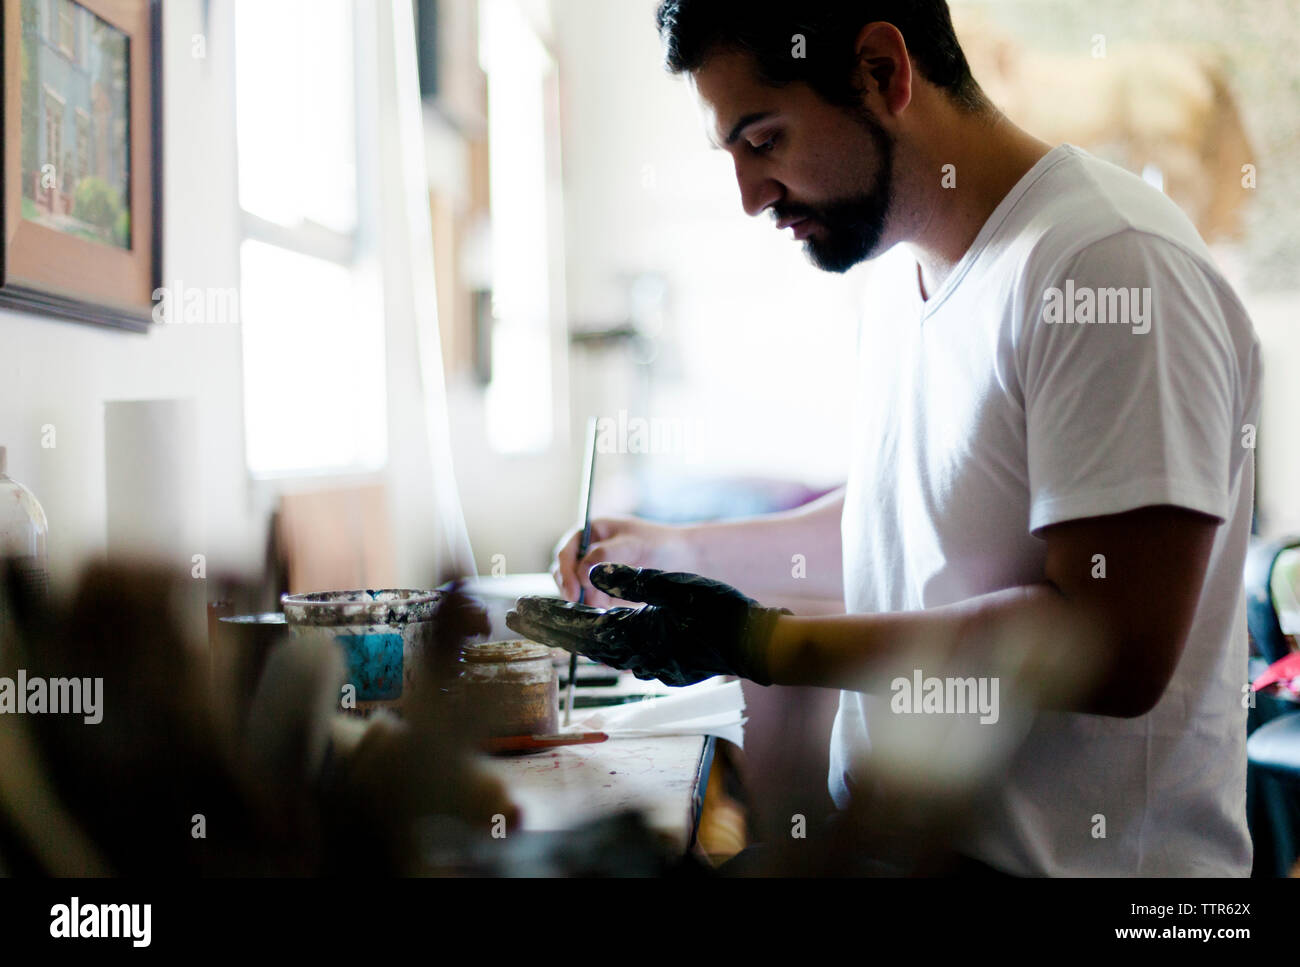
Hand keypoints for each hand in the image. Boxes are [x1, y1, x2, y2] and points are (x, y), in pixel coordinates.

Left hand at [507, 563, 789, 686]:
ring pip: (601, 650)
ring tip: (550, 622)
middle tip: (516, 616)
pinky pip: (625, 655)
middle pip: (581, 642)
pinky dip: (604, 642)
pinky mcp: (666, 668)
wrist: (755, 645)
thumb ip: (632, 580)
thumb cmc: (719, 611)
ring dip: (574, 635)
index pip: (576, 629)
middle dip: (549, 627)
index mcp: (633, 636)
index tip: (517, 610)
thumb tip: (592, 574)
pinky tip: (599, 634)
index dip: (544, 618)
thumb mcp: (675, 586)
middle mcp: (636, 657)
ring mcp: (652, 667)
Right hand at [551, 516, 694, 607]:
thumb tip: (581, 575)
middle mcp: (587, 552)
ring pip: (575, 589)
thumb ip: (604, 556)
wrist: (684, 559)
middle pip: (564, 573)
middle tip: (585, 604)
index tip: (573, 591)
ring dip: (583, 600)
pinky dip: (593, 607)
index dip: (566, 571)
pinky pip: (590, 600)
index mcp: (590, 533)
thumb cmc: (659, 543)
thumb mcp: (631, 544)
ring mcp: (594, 571)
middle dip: (571, 589)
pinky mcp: (604, 589)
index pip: (566, 552)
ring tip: (601, 606)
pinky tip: (605, 611)